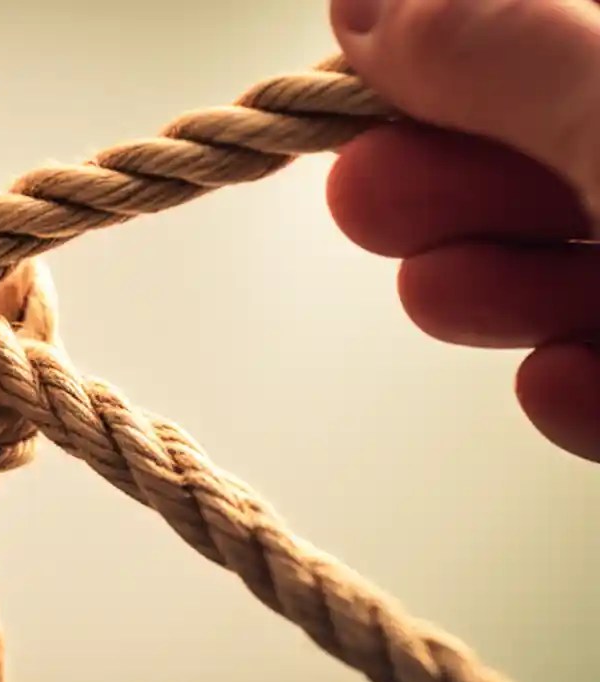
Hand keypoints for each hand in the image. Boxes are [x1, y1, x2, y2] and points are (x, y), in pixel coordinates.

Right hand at [326, 0, 599, 461]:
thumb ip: (501, 42)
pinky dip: (588, 387)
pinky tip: (559, 386)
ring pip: (595, 270)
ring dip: (501, 288)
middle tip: (366, 200)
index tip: (361, 78)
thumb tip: (367, 2)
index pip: (549, 41)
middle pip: (564, 159)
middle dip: (455, 185)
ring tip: (443, 296)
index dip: (452, 56)